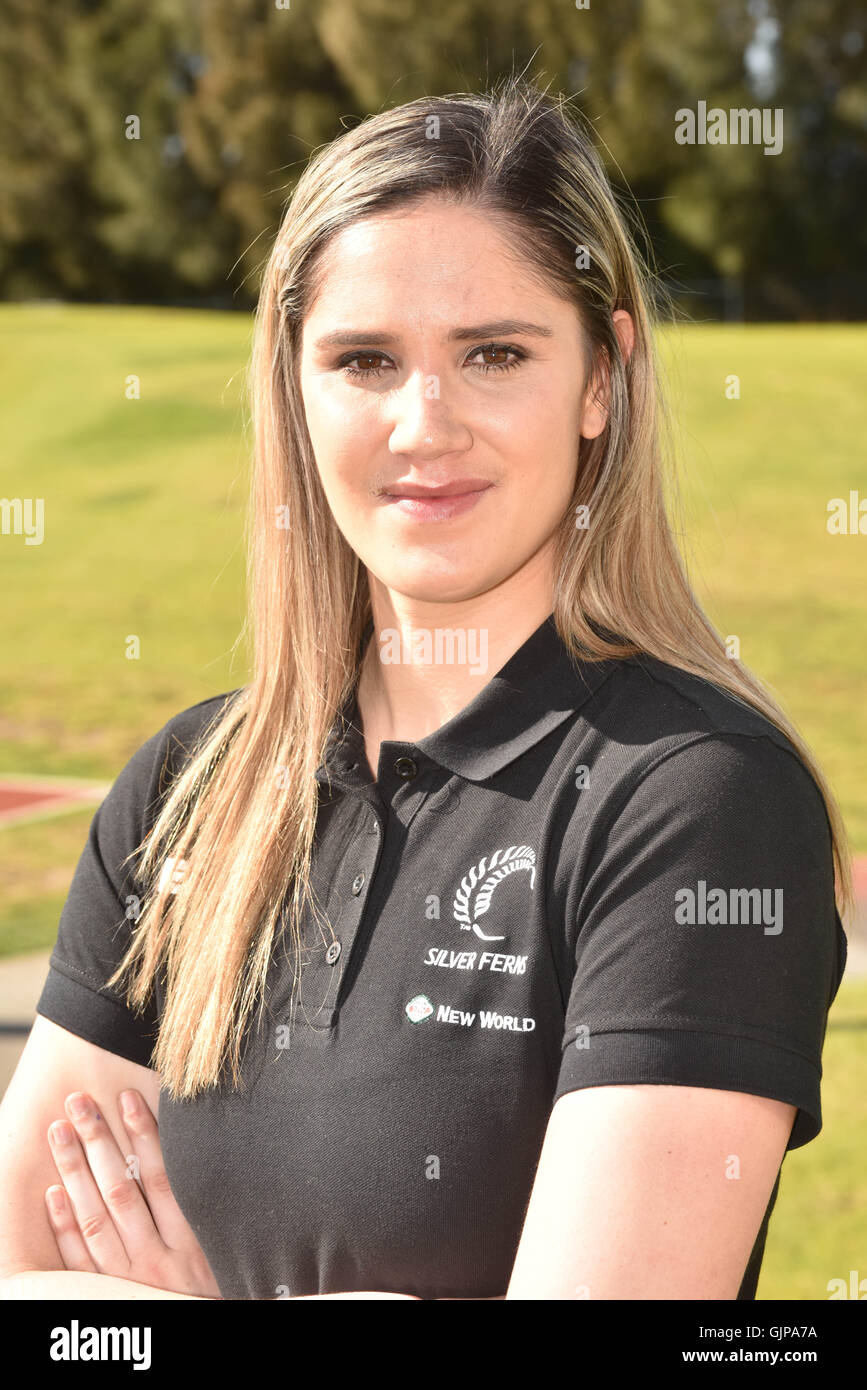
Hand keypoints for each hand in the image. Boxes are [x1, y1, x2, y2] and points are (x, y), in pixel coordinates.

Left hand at [45, 1089, 221, 1298]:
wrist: (209, 1334)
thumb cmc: (216, 1291)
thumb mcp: (221, 1249)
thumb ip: (204, 1211)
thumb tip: (190, 1156)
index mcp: (190, 1242)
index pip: (160, 1178)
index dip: (143, 1135)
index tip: (127, 1098)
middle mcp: (156, 1260)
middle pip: (120, 1191)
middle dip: (98, 1142)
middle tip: (79, 1103)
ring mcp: (126, 1280)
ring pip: (95, 1219)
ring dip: (74, 1171)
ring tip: (59, 1132)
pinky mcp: (105, 1297)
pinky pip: (79, 1261)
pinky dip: (64, 1227)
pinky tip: (52, 1193)